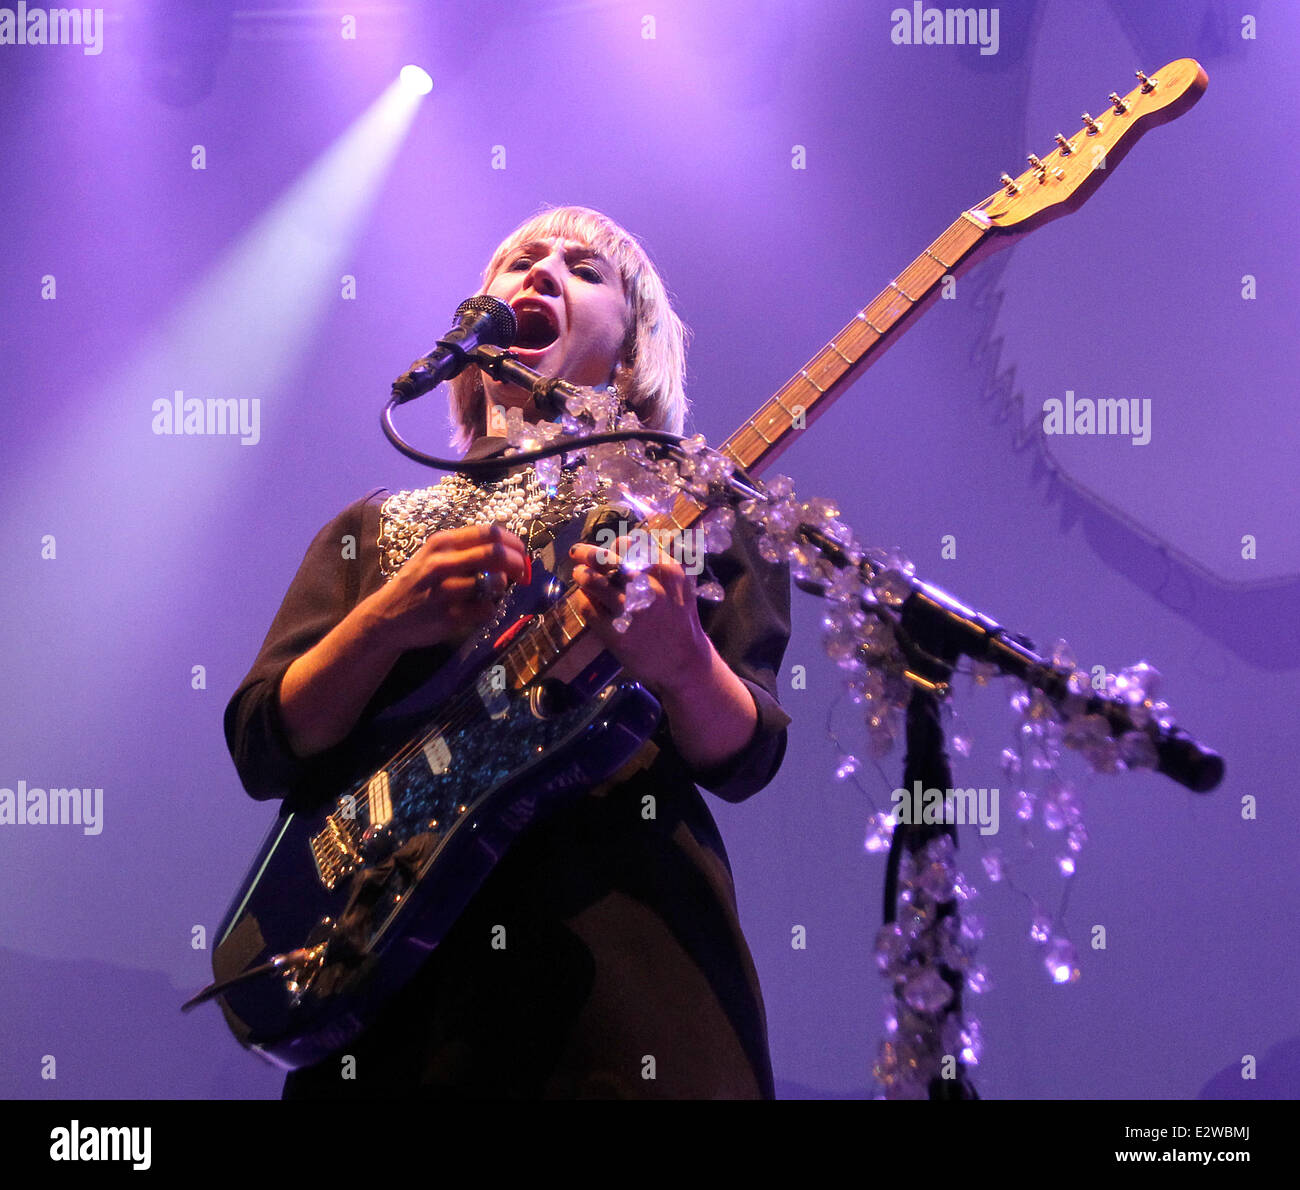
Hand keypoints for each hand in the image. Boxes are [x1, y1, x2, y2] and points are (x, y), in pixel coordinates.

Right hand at [374, 523, 529, 651]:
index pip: (489, 532)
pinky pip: (487, 610)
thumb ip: (465, 549)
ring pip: (495, 584)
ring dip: (501, 588)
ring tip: (491, 592)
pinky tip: (476, 609)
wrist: (385, 616)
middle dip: (518, 563)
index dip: (513, 542)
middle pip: (496, 554)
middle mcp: (442, 562)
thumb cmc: (417, 583)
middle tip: (523, 572)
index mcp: (442, 543)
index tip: (521, 552)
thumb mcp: (433, 556)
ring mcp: (445, 591)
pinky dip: (489, 609)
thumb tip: (507, 549)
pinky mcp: (449, 616)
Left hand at [569, 535, 711, 696]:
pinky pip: (590, 609)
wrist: (685, 663)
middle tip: (577, 551)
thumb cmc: (682, 621)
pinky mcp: (616, 633)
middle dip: (589, 553)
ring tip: (578, 573)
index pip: (633, 546)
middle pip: (609, 560)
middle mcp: (649, 589)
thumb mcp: (683, 586)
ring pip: (595, 583)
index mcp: (668, 572)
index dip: (617, 544)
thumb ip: (667, 560)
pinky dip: (583, 601)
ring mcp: (631, 611)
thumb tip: (636, 540)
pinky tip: (584, 599)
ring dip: (583, 575)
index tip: (610, 547)